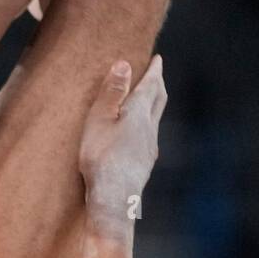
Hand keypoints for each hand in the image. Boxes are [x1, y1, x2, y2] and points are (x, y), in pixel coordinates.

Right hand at [79, 56, 167, 229]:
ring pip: (156, 119)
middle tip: (156, 75)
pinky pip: (150, 138)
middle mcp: (149, 127)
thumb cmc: (102, 158)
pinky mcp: (145, 163)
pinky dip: (148, 126)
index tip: (158, 59)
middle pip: (159, 100)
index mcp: (138, 112)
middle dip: (158, 85)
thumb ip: (111, 92)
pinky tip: (142, 135)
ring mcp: (150, 147)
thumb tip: (124, 64)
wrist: (114, 198)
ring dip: (154, 106)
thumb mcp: (99, 121)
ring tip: (148, 102)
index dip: (154, 70)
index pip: (150, 85)